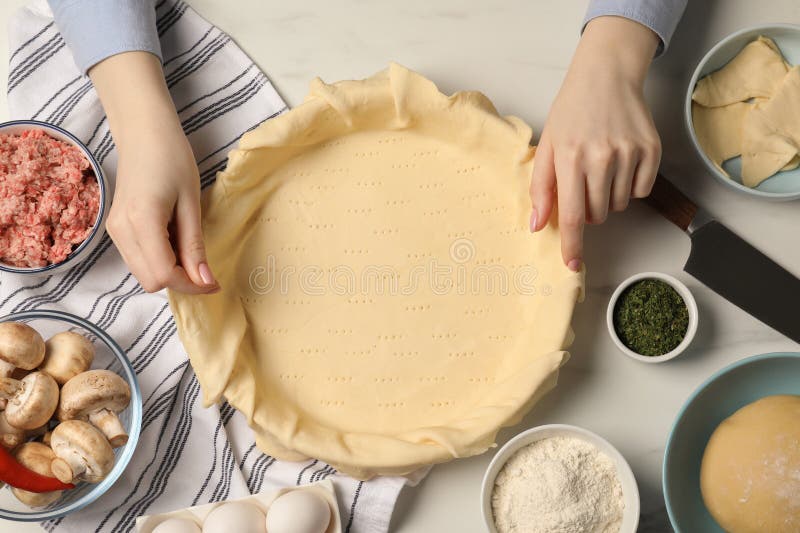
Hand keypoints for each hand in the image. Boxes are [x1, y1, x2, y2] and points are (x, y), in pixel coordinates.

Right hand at [90, 52, 218, 293]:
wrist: (144, 133)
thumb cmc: (172, 159)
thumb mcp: (191, 203)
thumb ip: (194, 245)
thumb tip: (205, 281)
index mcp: (141, 221)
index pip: (164, 275)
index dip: (191, 285)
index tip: (215, 281)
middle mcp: (121, 231)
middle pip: (150, 281)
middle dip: (181, 282)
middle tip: (205, 269)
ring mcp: (114, 231)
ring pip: (143, 274)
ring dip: (170, 272)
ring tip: (190, 248)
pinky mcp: (115, 229)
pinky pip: (138, 260)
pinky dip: (159, 260)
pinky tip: (174, 241)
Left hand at [530, 16, 661, 270]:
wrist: (606, 76)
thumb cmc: (571, 111)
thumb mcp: (548, 146)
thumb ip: (541, 187)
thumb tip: (537, 226)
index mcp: (570, 158)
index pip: (571, 214)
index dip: (572, 244)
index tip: (573, 265)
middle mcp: (602, 158)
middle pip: (597, 214)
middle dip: (587, 209)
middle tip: (582, 183)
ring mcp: (630, 154)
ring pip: (619, 204)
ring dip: (608, 197)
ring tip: (601, 167)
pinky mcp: (652, 150)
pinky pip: (641, 190)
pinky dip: (630, 186)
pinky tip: (621, 163)